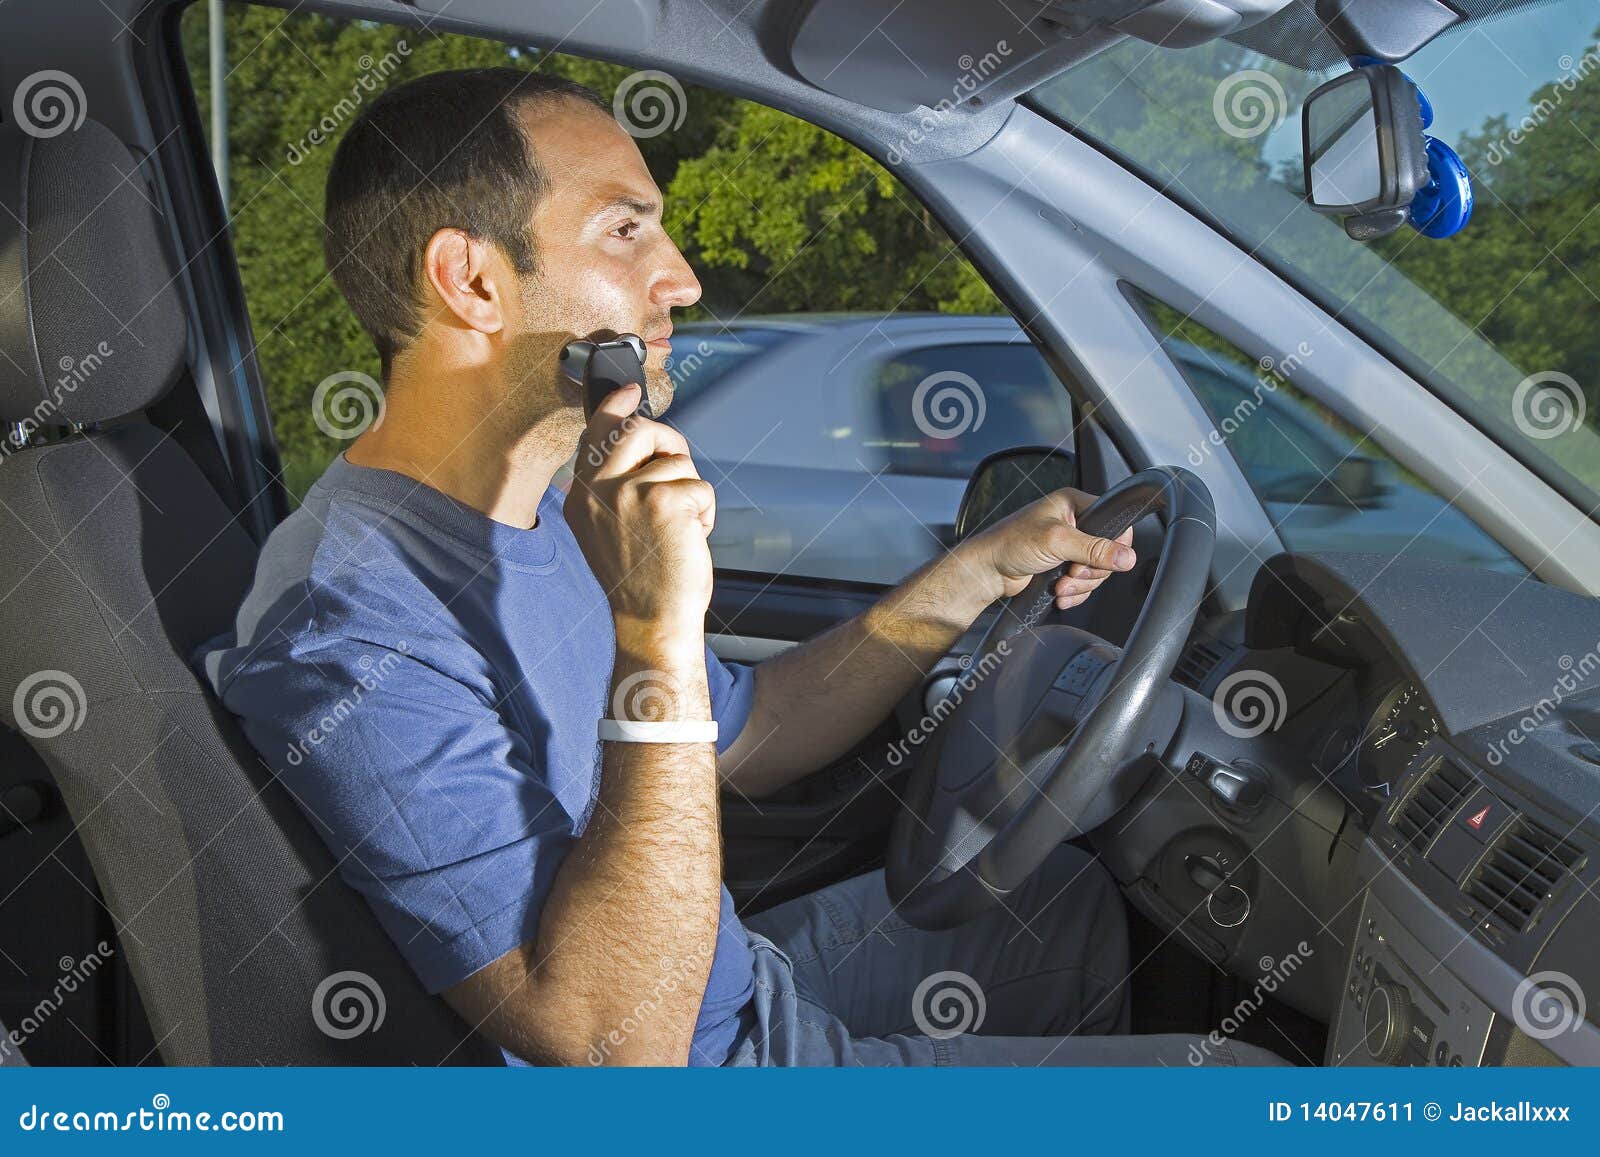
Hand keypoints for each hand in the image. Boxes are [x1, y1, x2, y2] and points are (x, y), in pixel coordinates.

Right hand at [564, 383, 714, 653]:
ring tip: (680, 528)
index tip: (630, 390)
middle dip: (668, 441)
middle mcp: (595, 491)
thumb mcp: (610, 530)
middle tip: (679, 466)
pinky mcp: (661, 500)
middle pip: (637, 430)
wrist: (652, 621)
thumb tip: (644, 445)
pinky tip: (690, 538)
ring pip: (676, 461)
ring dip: (690, 492)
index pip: (593, 435)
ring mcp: (625, 493)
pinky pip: (699, 485)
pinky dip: (705, 512)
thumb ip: (614, 488)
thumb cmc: (642, 580)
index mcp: (579, 497)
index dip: (615, 407)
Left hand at [963, 488, 1135, 610]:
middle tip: (1071, 572)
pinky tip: (1059, 593)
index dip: (1112, 546)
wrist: (987, 572)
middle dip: (1089, 571)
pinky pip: (1083, 584)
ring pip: (1095, 572)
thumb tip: (1126, 556)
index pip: (1114, 523)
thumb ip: (1094, 548)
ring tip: (1060, 584)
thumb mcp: (1057, 541)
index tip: (1097, 560)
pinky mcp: (1062, 567)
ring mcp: (1068, 546)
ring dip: (1080, 585)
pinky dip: (1074, 593)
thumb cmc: (1009, 544)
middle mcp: (1073, 523)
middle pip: (1107, 553)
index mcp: (1073, 504)